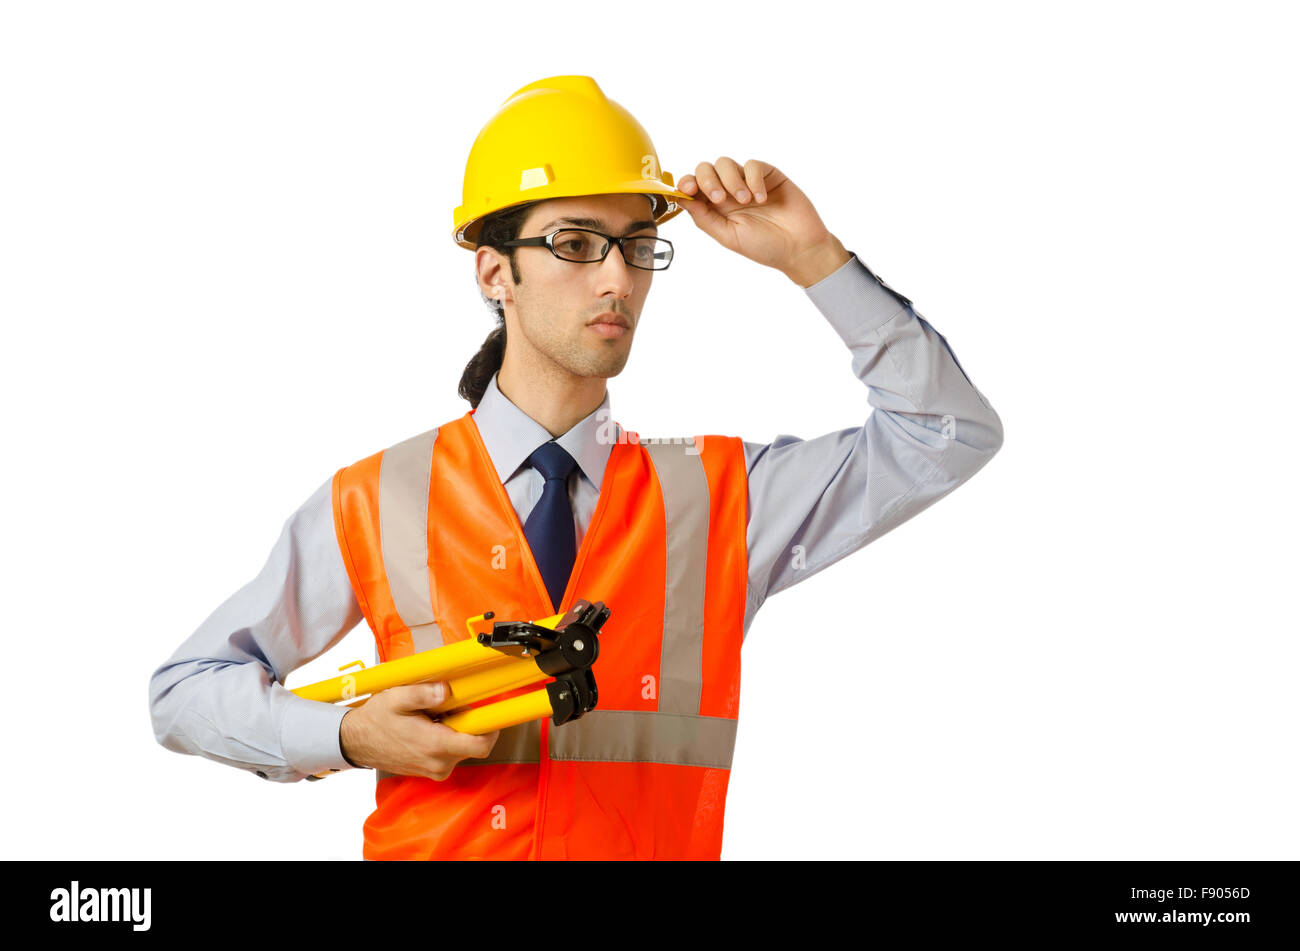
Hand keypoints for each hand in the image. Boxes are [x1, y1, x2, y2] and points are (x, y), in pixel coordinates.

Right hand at [339, 682, 499, 780]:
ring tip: (432, 716)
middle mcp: (439, 763)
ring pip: (462, 747)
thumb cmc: (375, 721)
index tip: (492, 711)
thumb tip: (447, 690)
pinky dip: (446, 737)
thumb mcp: (397, 698)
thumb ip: (424, 693)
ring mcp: (435, 768)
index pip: (481, 745)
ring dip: (455, 729)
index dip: (492, 727)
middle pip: (473, 742)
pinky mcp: (431, 769)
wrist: (356, 742)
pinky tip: (428, 726)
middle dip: (467, 721)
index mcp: (435, 746)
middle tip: (448, 705)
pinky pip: (450, 752)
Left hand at [677, 157, 850, 285]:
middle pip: (705, 169)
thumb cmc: (764, 246)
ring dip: (731, 181)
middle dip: (707, 180)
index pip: (693, 187)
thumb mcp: (728, 236)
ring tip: (746, 201)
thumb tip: (680, 199)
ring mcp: (748, 181)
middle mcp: (728, 192)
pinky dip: (754, 180)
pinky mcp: (767, 175)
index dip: (686, 184)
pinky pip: (752, 165)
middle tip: (719, 198)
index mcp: (715, 208)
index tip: (688, 190)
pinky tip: (762, 198)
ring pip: (725, 163)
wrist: (799, 247)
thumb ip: (704, 218)